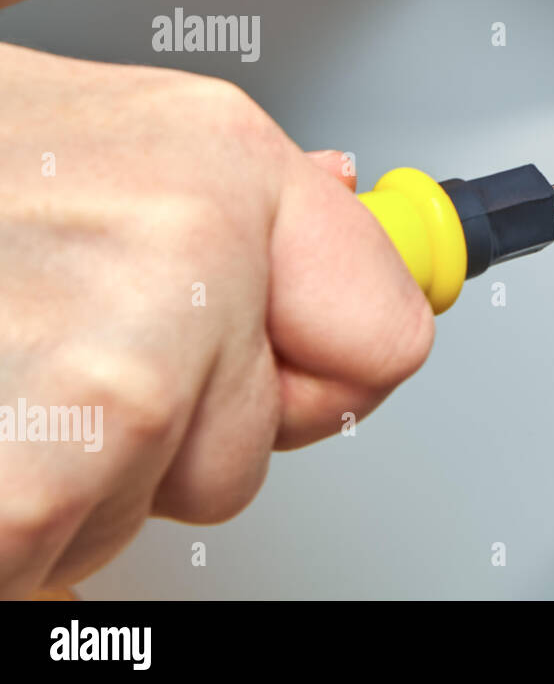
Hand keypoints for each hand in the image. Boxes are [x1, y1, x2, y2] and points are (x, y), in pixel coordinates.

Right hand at [0, 46, 432, 594]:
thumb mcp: (102, 134)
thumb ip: (241, 196)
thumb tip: (353, 217)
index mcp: (219, 168)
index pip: (386, 337)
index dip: (320, 365)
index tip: (279, 357)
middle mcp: (185, 264)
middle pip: (258, 443)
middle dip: (171, 422)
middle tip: (52, 343)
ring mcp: (110, 390)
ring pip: (156, 502)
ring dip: (77, 466)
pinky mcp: (28, 497)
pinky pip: (67, 549)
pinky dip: (12, 518)